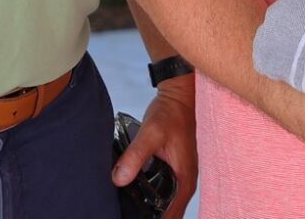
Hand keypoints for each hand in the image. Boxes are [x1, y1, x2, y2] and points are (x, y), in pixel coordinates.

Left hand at [112, 78, 197, 217]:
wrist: (179, 97)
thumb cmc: (171, 113)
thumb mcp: (151, 133)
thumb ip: (135, 156)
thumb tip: (119, 179)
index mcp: (185, 178)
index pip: (172, 215)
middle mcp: (186, 181)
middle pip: (170, 213)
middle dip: (153, 218)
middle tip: (128, 216)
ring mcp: (181, 176)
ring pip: (167, 204)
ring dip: (153, 210)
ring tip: (129, 212)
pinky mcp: (174, 170)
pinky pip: (165, 193)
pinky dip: (152, 198)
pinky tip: (135, 196)